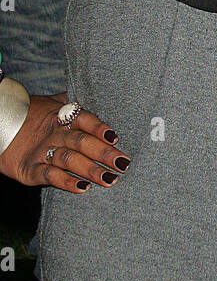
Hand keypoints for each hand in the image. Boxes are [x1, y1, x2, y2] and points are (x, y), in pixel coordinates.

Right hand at [0, 91, 128, 192]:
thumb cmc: (34, 116)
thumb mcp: (53, 104)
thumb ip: (76, 102)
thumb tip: (103, 92)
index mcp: (61, 116)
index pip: (83, 119)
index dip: (98, 126)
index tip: (114, 136)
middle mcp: (54, 133)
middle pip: (80, 142)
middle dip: (103, 153)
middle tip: (123, 163)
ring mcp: (41, 152)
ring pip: (69, 160)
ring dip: (90, 170)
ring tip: (109, 179)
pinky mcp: (30, 169)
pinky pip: (49, 176)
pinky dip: (66, 182)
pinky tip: (82, 188)